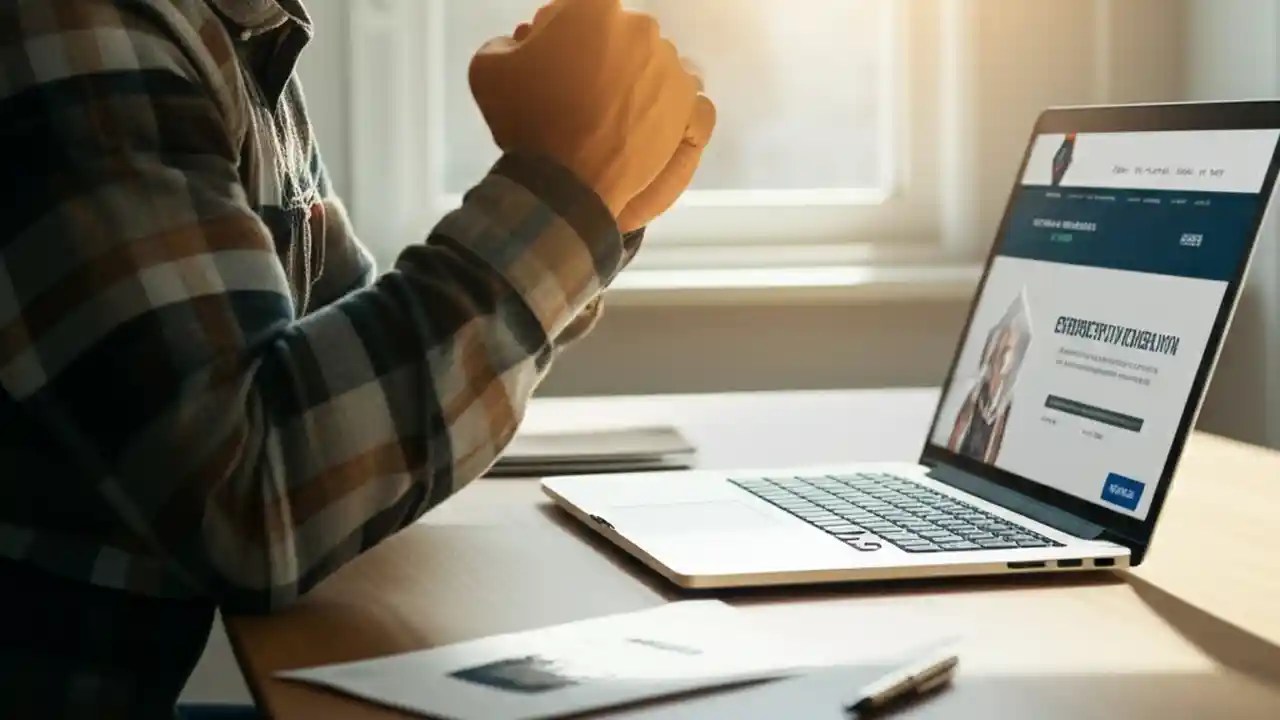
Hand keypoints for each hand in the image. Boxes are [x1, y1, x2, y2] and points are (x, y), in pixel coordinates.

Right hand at [470, 0, 714, 230]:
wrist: (563, 186)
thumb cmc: (525, 122)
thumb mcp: (488, 67)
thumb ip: (511, 41)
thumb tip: (528, 44)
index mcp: (596, 8)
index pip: (581, 8)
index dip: (564, 31)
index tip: (552, 55)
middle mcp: (643, 31)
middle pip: (621, 36)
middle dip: (601, 55)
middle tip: (577, 91)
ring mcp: (673, 71)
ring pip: (655, 66)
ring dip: (637, 82)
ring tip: (612, 117)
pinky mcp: (690, 110)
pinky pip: (688, 100)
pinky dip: (674, 110)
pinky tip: (652, 122)